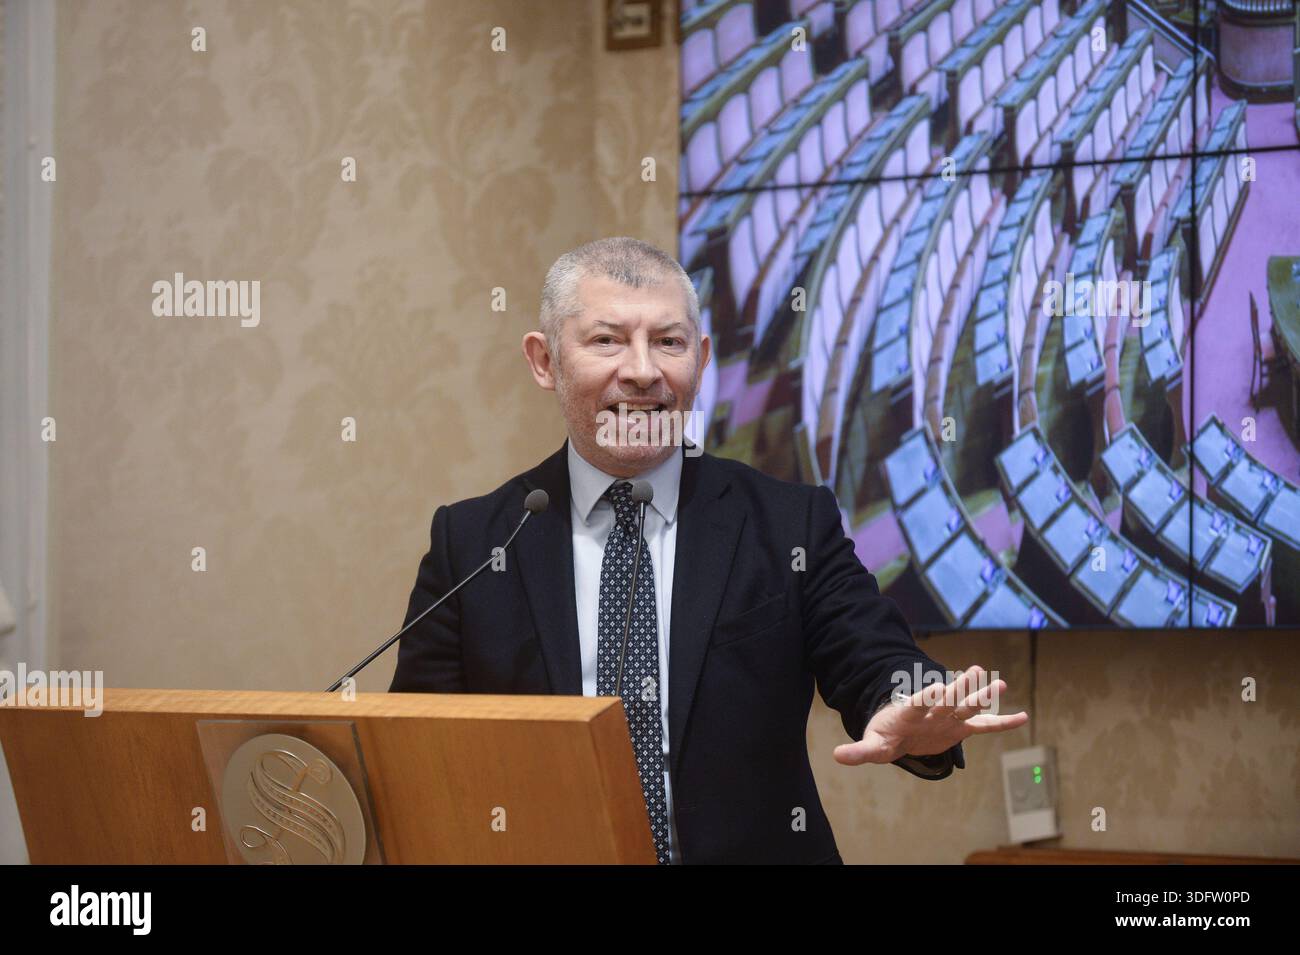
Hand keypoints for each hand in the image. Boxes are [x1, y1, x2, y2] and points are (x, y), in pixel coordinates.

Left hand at [832, 665, 1027, 765]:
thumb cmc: (884, 735)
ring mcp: (947, 718)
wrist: (897, 731)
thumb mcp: (871, 746)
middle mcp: (932, 712)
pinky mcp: (959, 728)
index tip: (938, 686)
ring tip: (1001, 684)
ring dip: (982, 696)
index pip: (918, 703)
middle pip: (947, 700)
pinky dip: (1001, 724)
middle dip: (960, 688)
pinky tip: (1022, 716)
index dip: (926, 696)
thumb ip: (859, 751)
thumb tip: (837, 756)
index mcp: (909, 714)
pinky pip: (983, 727)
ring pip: (967, 706)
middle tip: (976, 670)